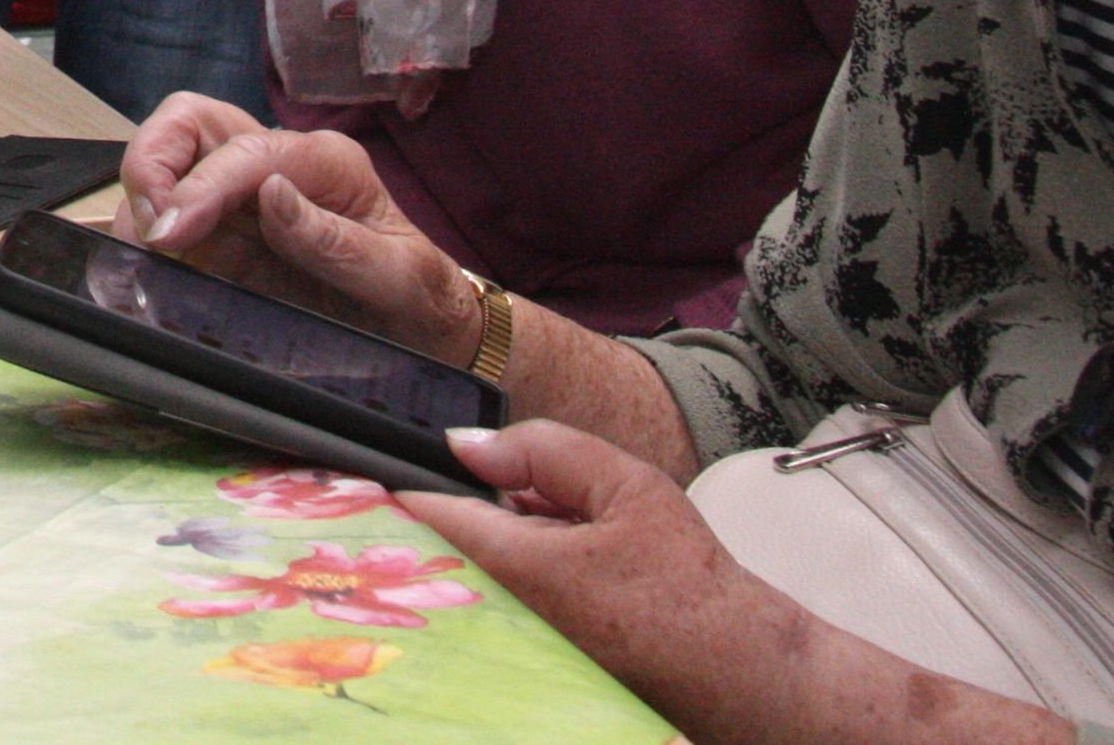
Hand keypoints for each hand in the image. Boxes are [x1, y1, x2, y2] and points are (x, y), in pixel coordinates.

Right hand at [117, 94, 483, 366]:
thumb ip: (336, 241)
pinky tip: (151, 270)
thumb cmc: (417, 300)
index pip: (244, 152)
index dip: (197, 187)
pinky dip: (146, 232)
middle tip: (150, 231)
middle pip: (190, 121)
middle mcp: (279, 164)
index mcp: (326, 163)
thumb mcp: (398, 279)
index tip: (167, 236)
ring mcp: (245, 195)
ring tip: (145, 259)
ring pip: (169, 157)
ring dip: (142, 199)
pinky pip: (169, 213)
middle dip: (152, 161)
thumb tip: (272, 195)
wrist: (422, 333)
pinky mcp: (224, 232)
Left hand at [397, 427, 1058, 744]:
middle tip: (530, 492)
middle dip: (470, 504)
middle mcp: (499, 612)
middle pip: (448, 537)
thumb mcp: (626, 486)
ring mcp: (511, 640)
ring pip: (479, 563)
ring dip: (504, 534)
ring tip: (575, 528)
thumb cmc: (688, 580)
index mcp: (516, 565)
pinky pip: (505, 594)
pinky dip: (528, 567)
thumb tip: (463, 443)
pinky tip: (580, 559)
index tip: (374, 453)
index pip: (423, 513)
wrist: (739, 669)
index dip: (399, 477)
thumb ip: (544, 452)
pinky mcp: (531, 655)